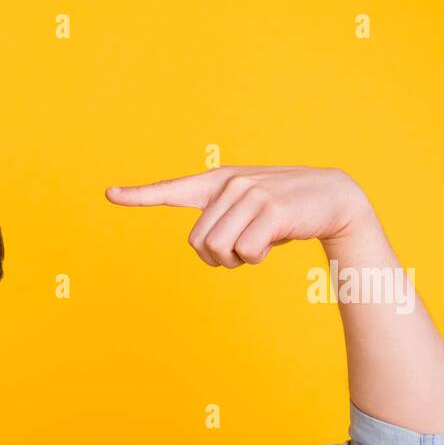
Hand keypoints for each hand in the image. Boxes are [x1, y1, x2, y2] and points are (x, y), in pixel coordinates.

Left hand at [105, 165, 377, 266]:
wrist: (333, 198)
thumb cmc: (283, 212)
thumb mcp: (248, 212)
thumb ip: (221, 223)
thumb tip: (204, 249)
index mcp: (218, 183)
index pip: (171, 190)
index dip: (139, 195)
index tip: (110, 194)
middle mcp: (229, 184)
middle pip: (198, 243)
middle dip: (217, 258)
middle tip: (242, 251)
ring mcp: (250, 195)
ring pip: (218, 250)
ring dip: (236, 261)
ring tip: (258, 245)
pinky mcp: (270, 210)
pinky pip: (245, 253)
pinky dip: (256, 258)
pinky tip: (274, 241)